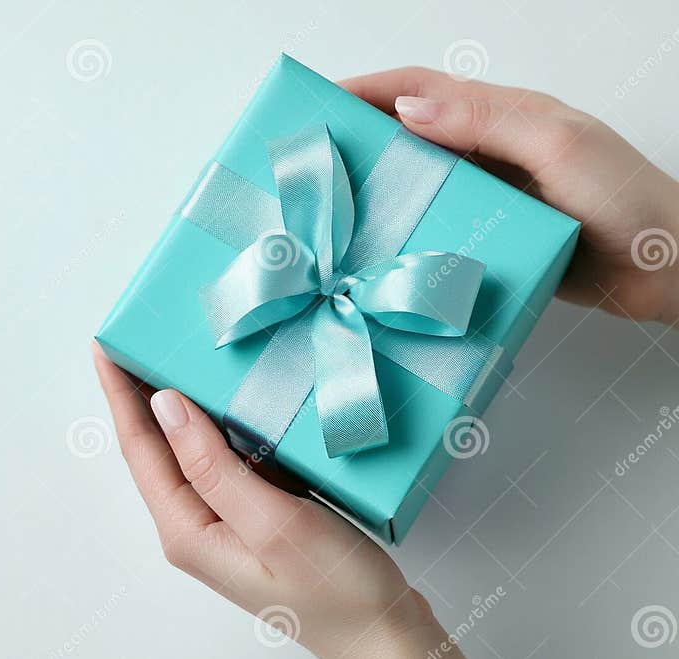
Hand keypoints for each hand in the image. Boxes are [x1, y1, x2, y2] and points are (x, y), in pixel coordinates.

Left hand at [92, 342, 462, 658]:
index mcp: (187, 529)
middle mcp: (196, 525)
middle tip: (138, 338)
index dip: (119, 394)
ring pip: (191, 450)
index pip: (139, 448)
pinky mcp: (256, 514)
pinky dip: (224, 424)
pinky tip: (234, 397)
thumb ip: (213, 465)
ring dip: (181, 404)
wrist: (382, 635)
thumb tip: (166, 405)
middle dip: (141, 392)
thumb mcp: (271, 522)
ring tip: (175, 354)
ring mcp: (225, 520)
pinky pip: (227, 459)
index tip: (106, 344)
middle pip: (156, 448)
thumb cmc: (334, 590)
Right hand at [341, 67, 678, 324]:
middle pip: (413, 135)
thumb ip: (486, 124)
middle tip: (315, 155)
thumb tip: (408, 110)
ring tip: (334, 207)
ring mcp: (490, 196)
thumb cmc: (624, 198)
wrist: (667, 269)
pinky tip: (382, 249)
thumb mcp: (557, 146)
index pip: (425, 89)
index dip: (371, 88)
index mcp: (505, 116)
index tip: (321, 98)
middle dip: (361, 136)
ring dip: (380, 188)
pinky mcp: (492, 238)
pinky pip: (438, 228)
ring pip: (421, 184)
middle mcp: (491, 152)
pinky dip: (406, 232)